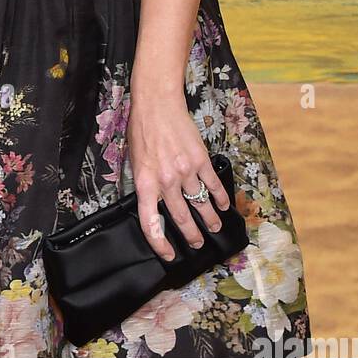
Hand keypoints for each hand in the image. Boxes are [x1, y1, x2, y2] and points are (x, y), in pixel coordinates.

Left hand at [126, 92, 228, 261]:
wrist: (157, 104)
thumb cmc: (142, 130)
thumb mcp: (134, 161)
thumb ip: (145, 183)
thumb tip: (154, 203)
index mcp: (145, 182)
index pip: (150, 222)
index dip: (159, 243)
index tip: (168, 254)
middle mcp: (166, 181)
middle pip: (181, 217)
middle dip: (191, 235)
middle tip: (197, 244)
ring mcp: (185, 171)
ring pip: (200, 204)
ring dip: (210, 219)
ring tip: (214, 228)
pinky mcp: (200, 160)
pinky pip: (213, 185)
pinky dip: (220, 198)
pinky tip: (223, 205)